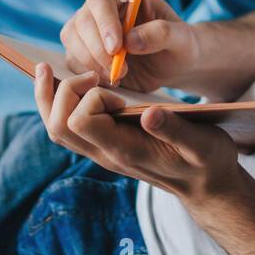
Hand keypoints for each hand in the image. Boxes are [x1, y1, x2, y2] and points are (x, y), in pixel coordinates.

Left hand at [33, 65, 241, 200]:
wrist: (207, 186)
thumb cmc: (208, 162)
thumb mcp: (202, 144)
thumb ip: (175, 129)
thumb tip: (148, 113)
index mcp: (126, 151)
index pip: (82, 121)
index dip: (92, 97)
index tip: (118, 88)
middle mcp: (106, 154)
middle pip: (58, 126)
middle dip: (63, 91)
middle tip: (92, 73)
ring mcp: (102, 152)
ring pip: (56, 128)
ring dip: (49, 97)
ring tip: (46, 68)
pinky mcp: (105, 146)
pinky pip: (68, 128)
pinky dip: (58, 104)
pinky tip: (65, 83)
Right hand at [59, 0, 199, 91]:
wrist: (174, 64)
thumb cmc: (181, 44)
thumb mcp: (181, 38)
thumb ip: (161, 34)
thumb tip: (130, 40)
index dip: (104, 23)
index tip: (116, 48)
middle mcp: (101, 5)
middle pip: (81, 21)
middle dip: (97, 50)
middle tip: (121, 70)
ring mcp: (89, 27)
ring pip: (72, 40)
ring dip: (91, 63)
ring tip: (121, 75)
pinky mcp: (83, 49)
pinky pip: (72, 59)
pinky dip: (88, 73)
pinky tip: (112, 80)